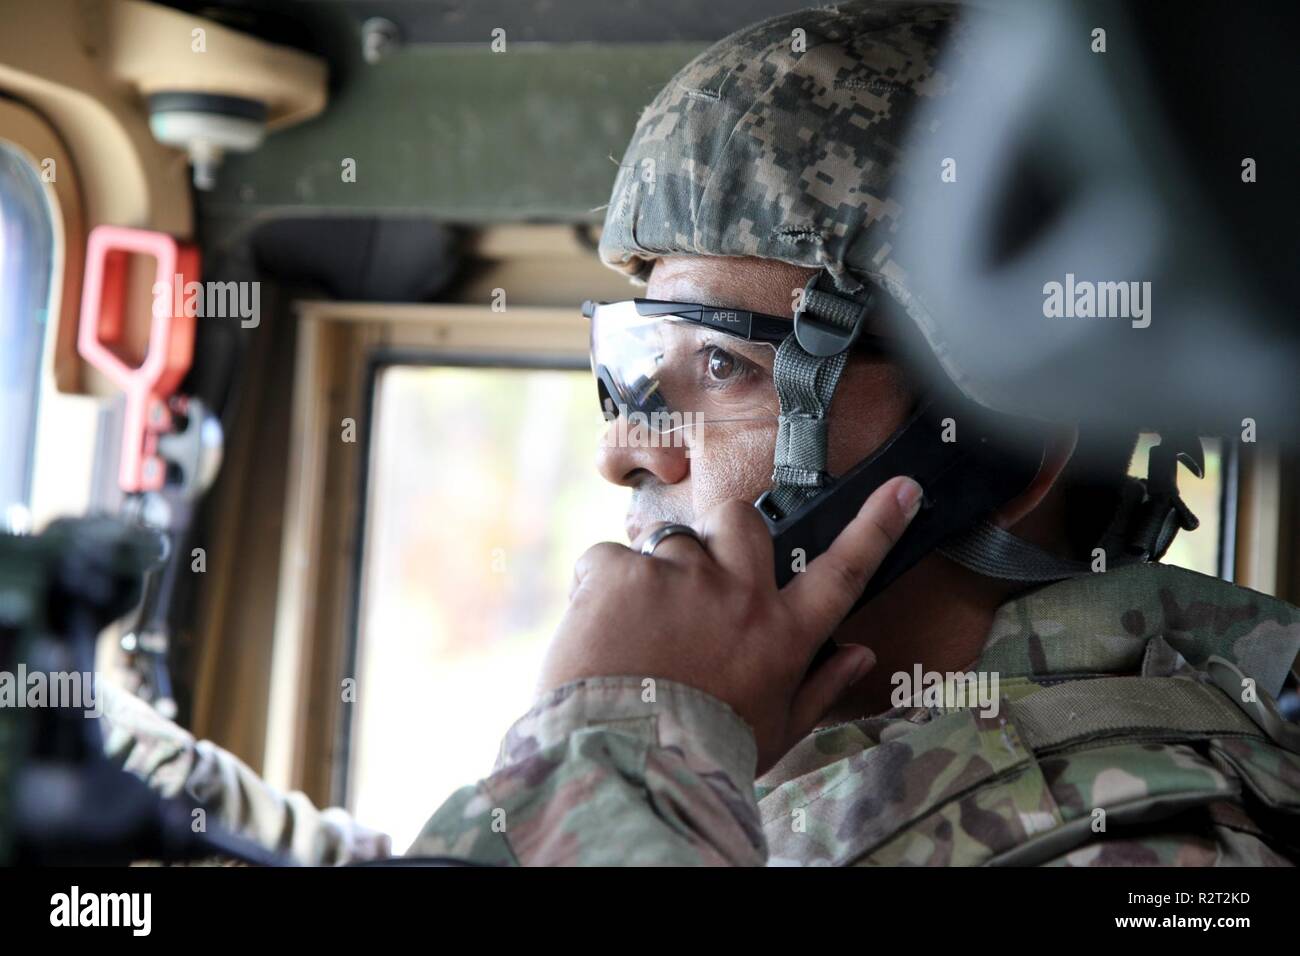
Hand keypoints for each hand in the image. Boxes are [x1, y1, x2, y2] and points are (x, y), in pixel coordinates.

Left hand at [539, 476, 923, 773]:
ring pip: (670, 541)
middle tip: (698, 576)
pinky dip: (597, 586)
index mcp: (781, 634)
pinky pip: (608, 557)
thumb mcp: (774, 732)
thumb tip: (861, 655)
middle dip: (722, 534)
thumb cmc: (702, 753)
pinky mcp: (625, 573)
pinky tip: (595, 628)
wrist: (624, 762)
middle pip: (744, 523)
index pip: (842, 572)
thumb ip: (820, 687)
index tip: (903, 489)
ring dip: (655, 574)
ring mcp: (682, 577)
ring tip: (633, 630)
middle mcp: (740, 595)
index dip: (876, 526)